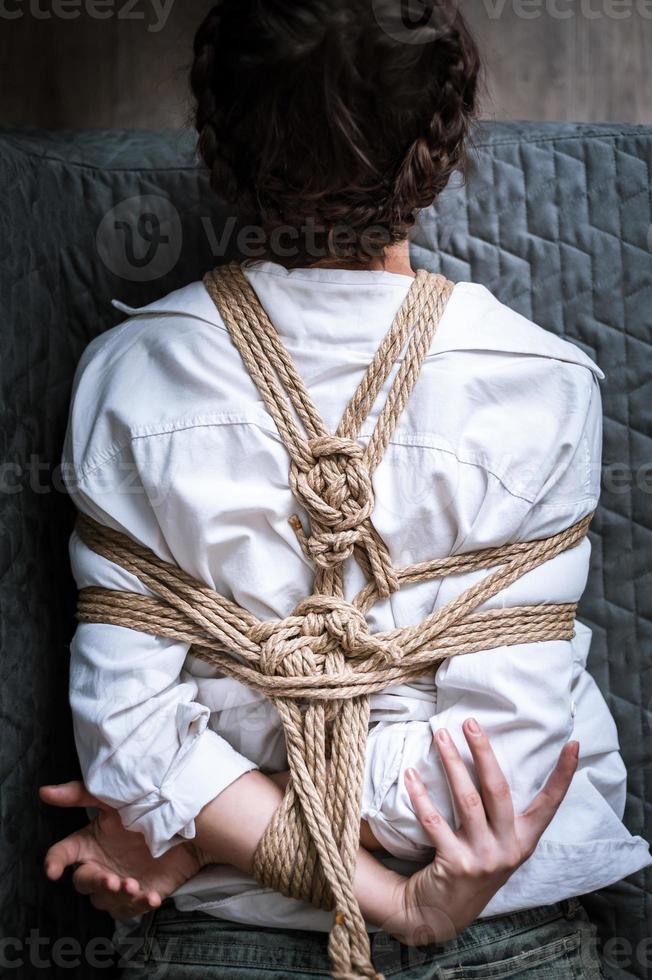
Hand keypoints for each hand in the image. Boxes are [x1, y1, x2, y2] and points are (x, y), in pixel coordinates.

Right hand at [39, 782, 205, 918]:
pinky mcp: (138, 896)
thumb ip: (81, 795)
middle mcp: (100, 866)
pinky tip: (152, 898)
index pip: (63, 854)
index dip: (55, 862)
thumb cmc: (146, 807)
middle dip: (96, 882)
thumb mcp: (114, 799)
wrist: (187, 825)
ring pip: (106, 900)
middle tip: (112, 879)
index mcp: (89, 843)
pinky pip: (132, 909)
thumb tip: (45, 791)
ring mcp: (118, 883)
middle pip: (84, 882)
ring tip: (134, 886)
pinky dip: (140, 905)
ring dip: (117, 896)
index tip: (53, 871)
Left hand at [389, 719, 578, 945]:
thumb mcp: (498, 845)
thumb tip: (493, 763)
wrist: (440, 915)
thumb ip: (501, 814)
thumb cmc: (472, 865)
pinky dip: (421, 796)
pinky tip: (411, 774)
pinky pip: (435, 822)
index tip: (573, 745)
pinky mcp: (456, 865)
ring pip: (467, 800)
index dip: (563, 775)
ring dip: (452, 763)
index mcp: (523, 840)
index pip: (549, 803)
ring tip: (441, 736)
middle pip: (498, 790)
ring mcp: (483, 858)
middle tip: (471, 722)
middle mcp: (508, 849)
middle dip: (484, 752)